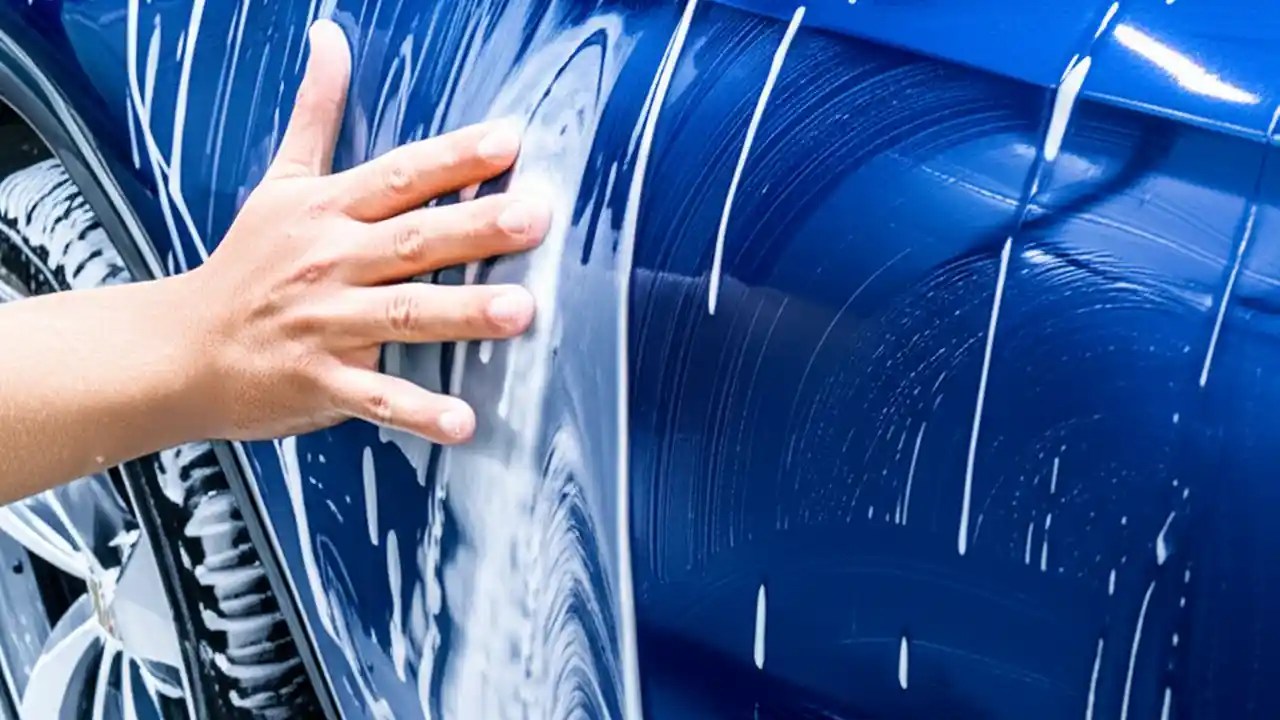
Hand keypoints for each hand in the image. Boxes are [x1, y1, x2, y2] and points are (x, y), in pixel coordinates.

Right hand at [181, 19, 547, 443]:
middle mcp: (330, 262)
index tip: (508, 143)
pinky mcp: (320, 381)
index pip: (398, 176)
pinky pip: (376, 399)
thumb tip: (331, 38)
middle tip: (534, 218)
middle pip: (412, 240)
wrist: (180, 350)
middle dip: (475, 228)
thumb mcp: (280, 183)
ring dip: (462, 313)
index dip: (453, 158)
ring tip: (520, 311)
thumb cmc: (244, 265)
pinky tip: (463, 422)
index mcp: (327, 211)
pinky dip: (417, 412)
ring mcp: (326, 324)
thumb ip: (316, 114)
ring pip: (403, 314)